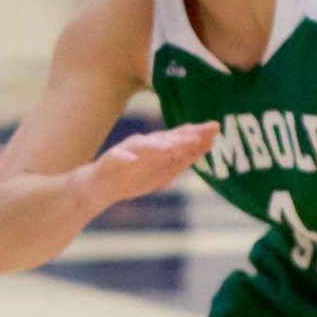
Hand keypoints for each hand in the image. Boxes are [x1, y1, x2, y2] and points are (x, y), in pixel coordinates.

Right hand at [81, 121, 218, 216]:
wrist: (100, 188)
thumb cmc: (132, 178)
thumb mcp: (164, 172)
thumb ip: (183, 159)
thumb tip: (208, 144)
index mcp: (158, 147)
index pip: (179, 137)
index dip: (196, 132)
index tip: (216, 128)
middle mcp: (144, 145)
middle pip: (164, 138)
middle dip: (181, 136)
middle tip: (198, 136)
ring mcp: (126, 151)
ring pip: (142, 146)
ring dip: (156, 146)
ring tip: (171, 149)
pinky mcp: (109, 161)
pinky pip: (117, 157)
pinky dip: (124, 157)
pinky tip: (132, 160)